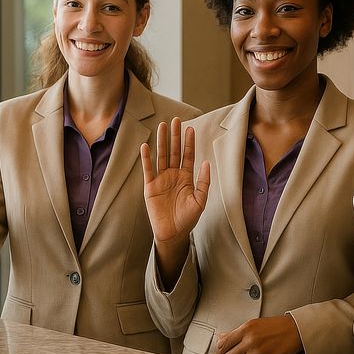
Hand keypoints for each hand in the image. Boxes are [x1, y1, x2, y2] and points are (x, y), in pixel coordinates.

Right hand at [141, 118, 209, 275]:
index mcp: (187, 178)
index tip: (190, 128)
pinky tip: (146, 146)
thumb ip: (203, 182)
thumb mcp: (200, 201)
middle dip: (175, 136)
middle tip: (176, 120)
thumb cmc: (188, 219)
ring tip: (162, 126)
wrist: (173, 234)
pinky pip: (148, 169)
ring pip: (161, 156)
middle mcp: (174, 175)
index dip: (189, 142)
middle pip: (174, 151)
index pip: (188, 156)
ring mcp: (161, 180)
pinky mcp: (150, 187)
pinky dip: (146, 158)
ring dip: (162, 141)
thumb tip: (206, 162)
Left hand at [213, 315, 302, 353]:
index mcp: (246, 329)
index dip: (219, 351)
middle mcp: (250, 341)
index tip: (219, 353)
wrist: (294, 331)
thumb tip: (221, 337)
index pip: (223, 343)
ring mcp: (257, 353)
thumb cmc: (275, 327)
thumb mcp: (254, 324)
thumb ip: (236, 332)